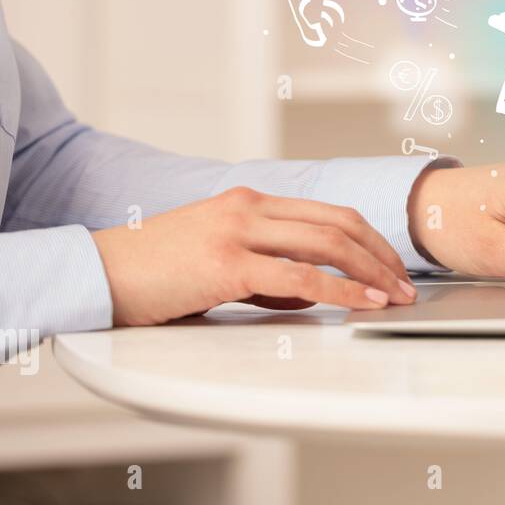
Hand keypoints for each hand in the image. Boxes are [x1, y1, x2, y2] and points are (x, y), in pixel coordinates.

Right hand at [93, 187, 416, 325]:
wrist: (97, 274)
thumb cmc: (154, 273)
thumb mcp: (218, 260)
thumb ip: (265, 268)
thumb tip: (310, 291)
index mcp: (249, 201)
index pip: (327, 213)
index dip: (370, 240)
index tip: (392, 266)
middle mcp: (249, 207)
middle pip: (339, 224)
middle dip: (382, 255)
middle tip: (407, 284)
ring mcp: (238, 231)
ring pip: (328, 244)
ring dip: (371, 272)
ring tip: (395, 296)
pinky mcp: (227, 263)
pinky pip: (300, 276)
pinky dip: (341, 290)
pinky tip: (362, 302)